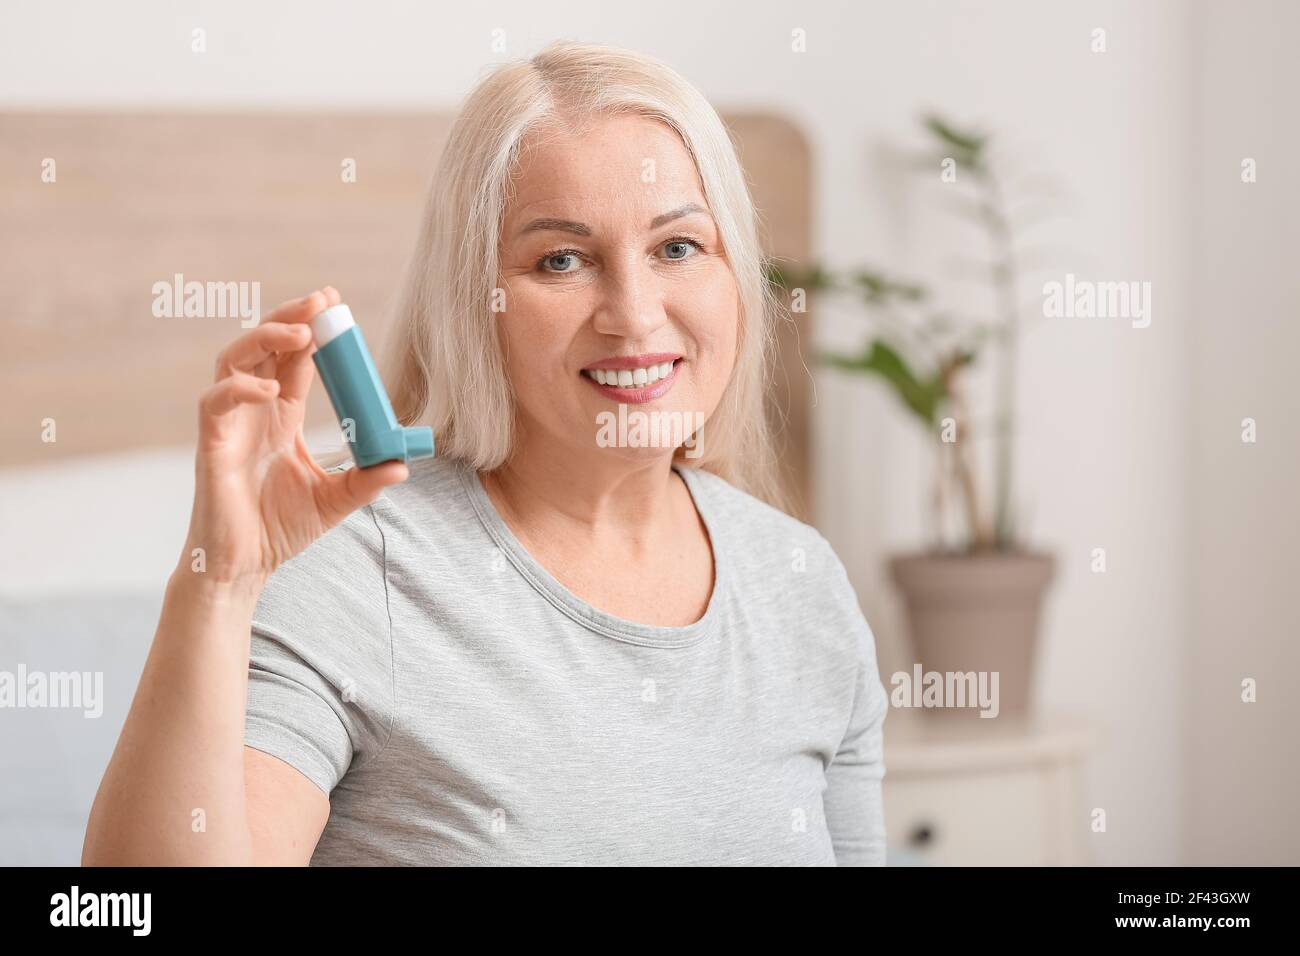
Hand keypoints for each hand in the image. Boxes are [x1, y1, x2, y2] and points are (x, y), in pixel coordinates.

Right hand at [178, 287, 408, 587]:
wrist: (246, 566)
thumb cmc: (279, 529)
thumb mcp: (334, 500)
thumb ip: (365, 481)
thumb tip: (403, 466)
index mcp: (281, 417)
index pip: (295, 361)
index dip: (313, 331)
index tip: (335, 306)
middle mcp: (253, 412)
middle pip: (264, 347)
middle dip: (291, 319)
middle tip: (322, 302)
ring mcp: (229, 425)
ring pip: (233, 360)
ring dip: (264, 339)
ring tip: (300, 333)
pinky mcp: (210, 446)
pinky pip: (214, 403)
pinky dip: (240, 389)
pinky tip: (272, 391)